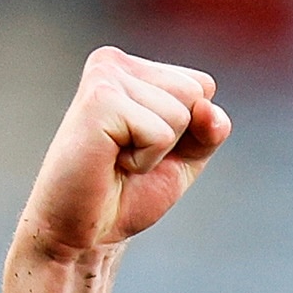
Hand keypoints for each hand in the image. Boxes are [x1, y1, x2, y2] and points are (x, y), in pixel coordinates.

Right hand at [17, 46, 230, 262]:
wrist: (84, 230)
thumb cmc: (128, 191)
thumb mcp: (184, 157)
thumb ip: (209, 130)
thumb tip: (209, 109)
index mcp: (132, 67)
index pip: (202, 85)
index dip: (191, 129)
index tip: (147, 145)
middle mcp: (113, 62)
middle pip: (195, 94)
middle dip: (176, 138)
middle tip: (130, 155)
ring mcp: (104, 76)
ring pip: (181, 114)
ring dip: (158, 152)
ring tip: (119, 158)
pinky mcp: (99, 100)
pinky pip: (160, 134)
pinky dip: (145, 161)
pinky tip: (112, 162)